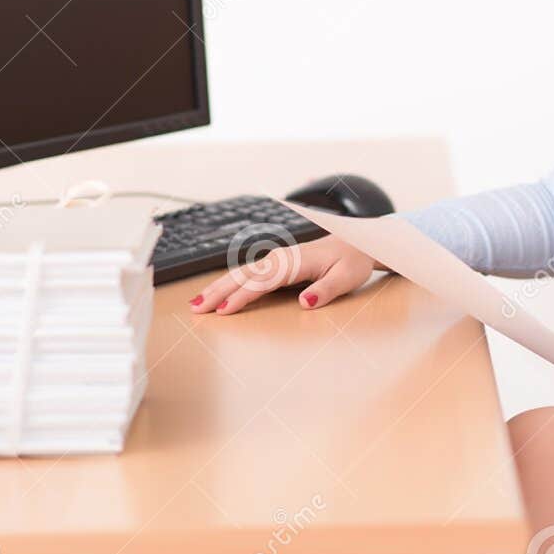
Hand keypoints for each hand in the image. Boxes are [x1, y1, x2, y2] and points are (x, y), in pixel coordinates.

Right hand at [185, 234, 383, 315]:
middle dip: (218, 291)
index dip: (241, 297)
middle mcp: (279, 259)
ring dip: (217, 288)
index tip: (223, 310)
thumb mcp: (347, 278)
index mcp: (294, 262)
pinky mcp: (275, 265)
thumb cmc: (352, 261)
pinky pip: (247, 275)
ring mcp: (275, 260)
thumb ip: (326, 290)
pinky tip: (216, 294)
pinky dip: (228, 284)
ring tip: (196, 303)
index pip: (261, 282)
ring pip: (240, 274)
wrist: (357, 243)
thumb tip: (305, 302)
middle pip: (243, 276)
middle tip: (197, 309)